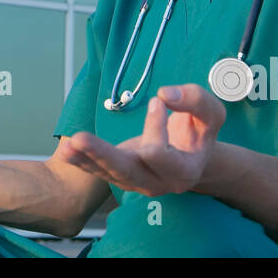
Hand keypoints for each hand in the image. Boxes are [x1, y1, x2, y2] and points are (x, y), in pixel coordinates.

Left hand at [56, 84, 226, 195]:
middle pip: (126, 171)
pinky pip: (100, 171)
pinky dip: (82, 162)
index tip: (158, 101)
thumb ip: (195, 100)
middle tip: (79, 138)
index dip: (155, 126)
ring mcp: (137, 183)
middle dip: (101, 155)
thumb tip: (165, 94)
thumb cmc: (199, 130)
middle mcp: (158, 183)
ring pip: (109, 173)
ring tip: (67, 145)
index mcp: (184, 171)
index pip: (160, 152)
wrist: (192, 154)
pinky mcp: (121, 176)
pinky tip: (66, 152)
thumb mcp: (210, 113)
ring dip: (85, 158)